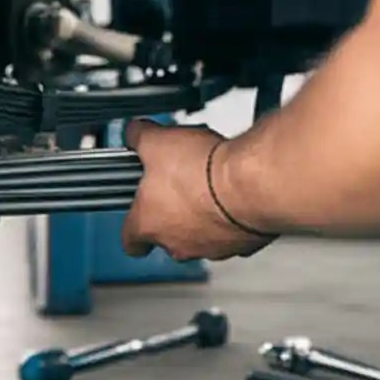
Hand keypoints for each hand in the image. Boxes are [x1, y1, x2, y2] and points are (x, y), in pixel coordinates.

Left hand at [121, 119, 274, 261]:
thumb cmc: (202, 171)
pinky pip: (233, 233)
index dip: (132, 228)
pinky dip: (232, 216)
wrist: (250, 184)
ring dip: (203, 215)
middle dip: (171, 214)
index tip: (135, 218)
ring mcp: (212, 248)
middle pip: (167, 237)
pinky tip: (234, 193)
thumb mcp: (156, 141)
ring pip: (201, 236)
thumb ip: (138, 138)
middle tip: (177, 187)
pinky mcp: (243, 244)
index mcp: (148, 224)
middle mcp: (178, 244)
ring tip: (208, 185)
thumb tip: (134, 132)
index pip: (130, 241)